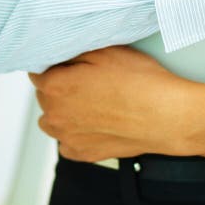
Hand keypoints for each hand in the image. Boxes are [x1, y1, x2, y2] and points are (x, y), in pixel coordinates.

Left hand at [29, 46, 204, 164]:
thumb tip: (59, 52)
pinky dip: (77, 132)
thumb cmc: (140, 82)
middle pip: (45, 96)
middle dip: (60, 87)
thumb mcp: (107, 50)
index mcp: (55, 86)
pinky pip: (68, 141)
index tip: (72, 64)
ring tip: (93, 102)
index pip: (38, 71)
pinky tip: (97, 122)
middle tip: (89, 81)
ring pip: (53, 120)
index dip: (56, 65)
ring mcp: (67, 137)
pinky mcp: (82, 153)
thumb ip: (74, 51)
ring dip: (64, 111)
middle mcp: (54, 114)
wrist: (166, 116)